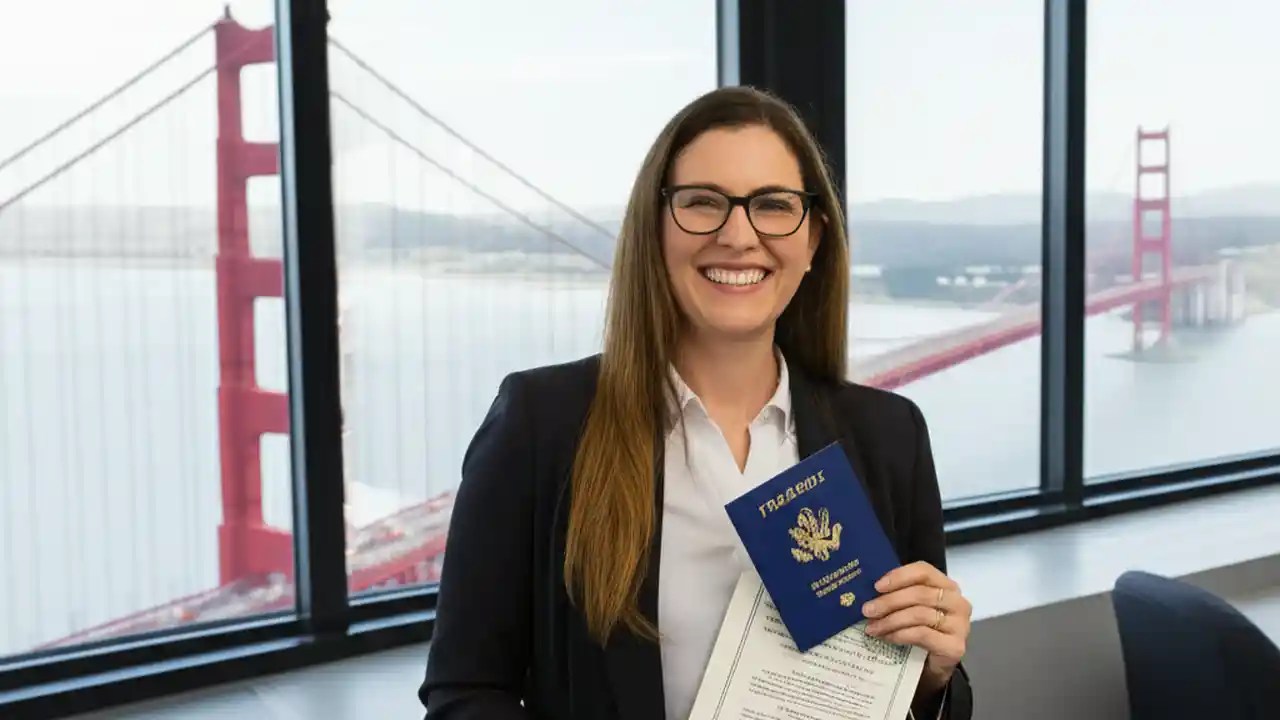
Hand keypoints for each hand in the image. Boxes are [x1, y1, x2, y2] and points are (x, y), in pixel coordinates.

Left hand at [861, 561, 970, 693]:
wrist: (933, 665)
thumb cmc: (921, 630)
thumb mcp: (910, 607)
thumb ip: (899, 594)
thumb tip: (870, 591)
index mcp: (947, 586)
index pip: (924, 571)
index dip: (899, 576)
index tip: (877, 586)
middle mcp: (958, 602)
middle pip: (919, 594)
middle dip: (889, 602)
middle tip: (868, 610)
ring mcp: (960, 625)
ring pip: (919, 614)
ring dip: (890, 620)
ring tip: (872, 627)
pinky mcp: (955, 646)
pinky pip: (921, 634)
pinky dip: (899, 634)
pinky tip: (886, 637)